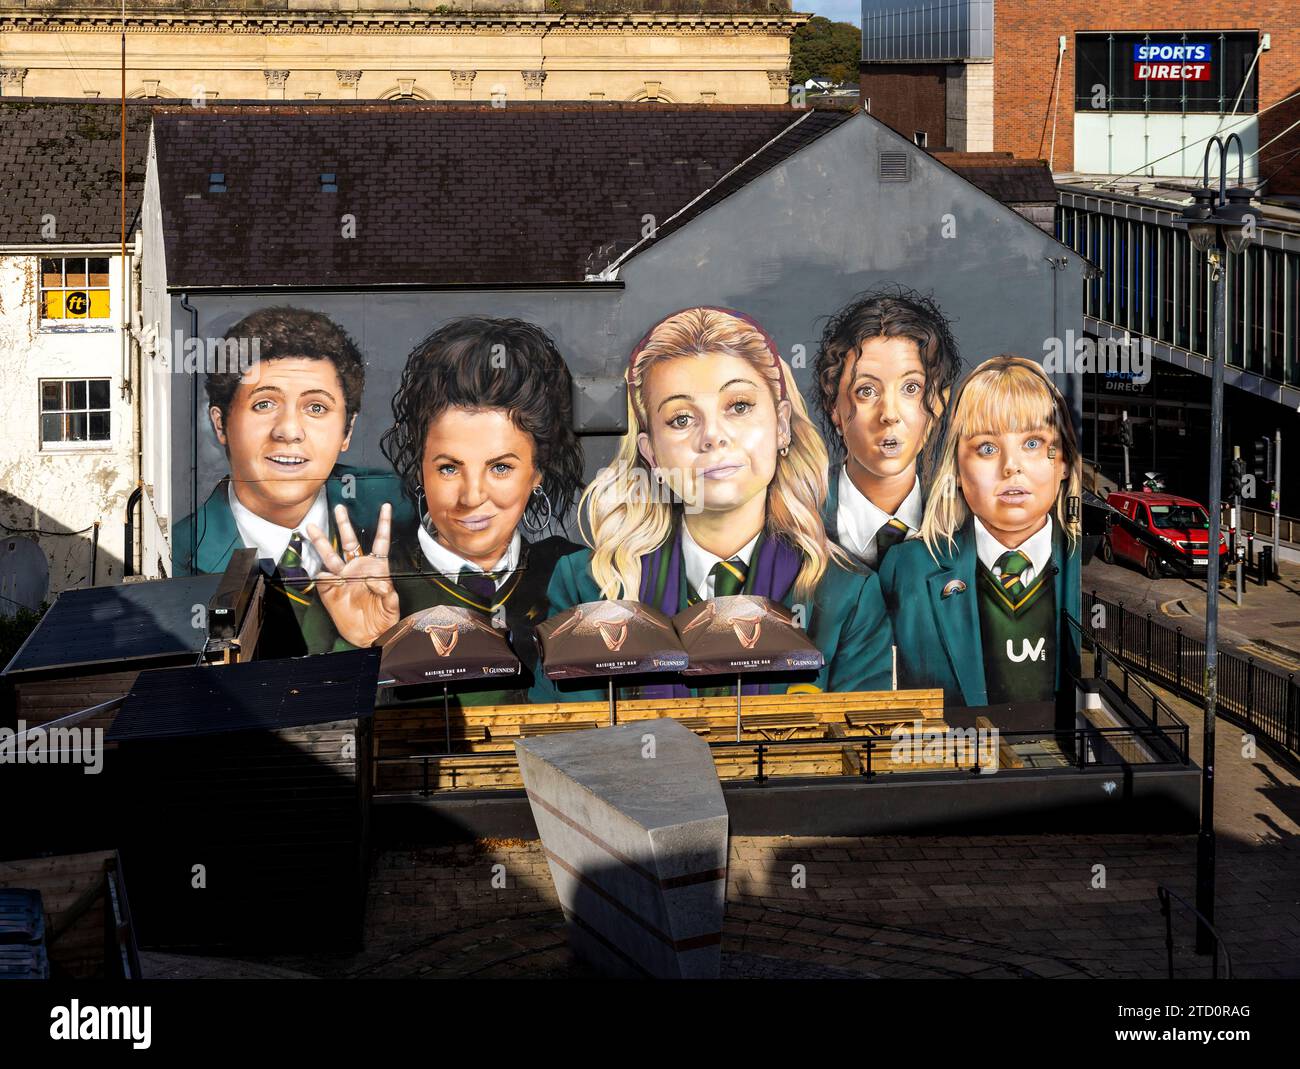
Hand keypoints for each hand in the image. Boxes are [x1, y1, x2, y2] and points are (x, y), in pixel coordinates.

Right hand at [307, 502, 398, 647]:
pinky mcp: (331, 592)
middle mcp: (359, 569)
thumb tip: (377, 580)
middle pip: (350, 542)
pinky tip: (324, 576)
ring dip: (321, 542)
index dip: (383, 524)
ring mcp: (344, 579)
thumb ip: (388, 593)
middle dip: (344, 524)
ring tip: (311, 528)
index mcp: (377, 568)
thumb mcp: (392, 607)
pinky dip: (322, 577)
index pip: (380, 542)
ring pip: (330, 556)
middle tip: (338, 508)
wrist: (371, 636)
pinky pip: (323, 580)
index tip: (385, 507)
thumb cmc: (385, 620)